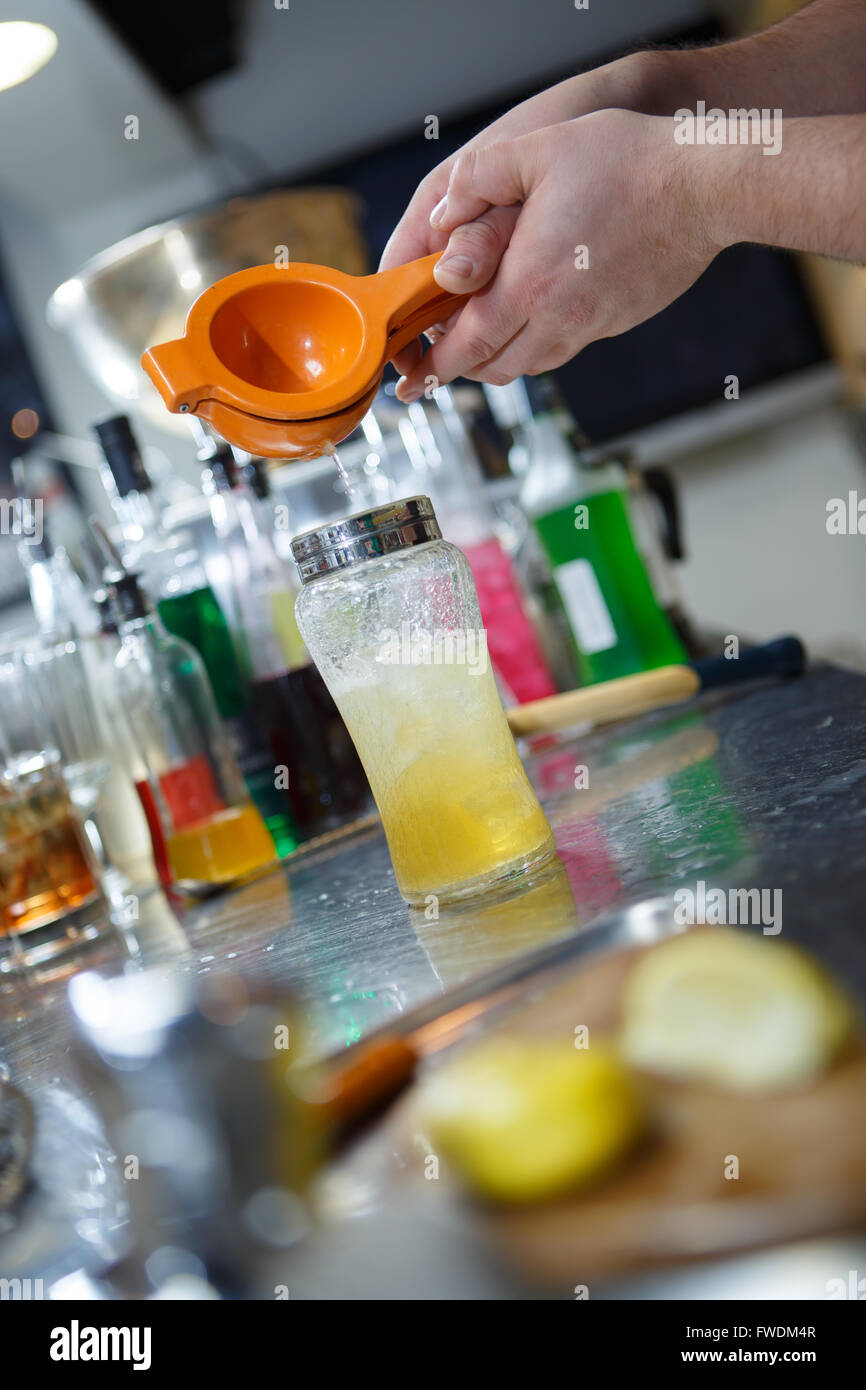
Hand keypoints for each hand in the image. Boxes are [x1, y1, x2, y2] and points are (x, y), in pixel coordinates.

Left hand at [378, 55, 657, 379]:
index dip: (432, 367)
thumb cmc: (627, 161)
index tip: (409, 379)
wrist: (707, 187)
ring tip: (477, 342)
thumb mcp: (537, 149)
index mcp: (530, 282)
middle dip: (457, 370)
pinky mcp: (616, 323)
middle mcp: (559, 317)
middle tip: (433, 363)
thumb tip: (438, 216)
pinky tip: (529, 320)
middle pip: (493, 367)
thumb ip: (477, 179)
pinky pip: (563, 348)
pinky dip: (535, 346)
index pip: (466, 345)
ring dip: (497, 360)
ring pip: (529, 365)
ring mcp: (592, 325)